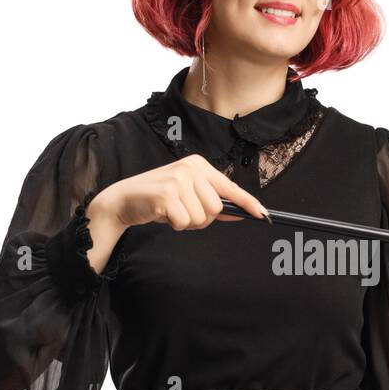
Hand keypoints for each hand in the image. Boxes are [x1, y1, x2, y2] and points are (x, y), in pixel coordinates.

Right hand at [89, 154, 267, 230]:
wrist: (124, 199)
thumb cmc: (160, 199)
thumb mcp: (188, 195)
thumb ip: (213, 202)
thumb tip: (241, 212)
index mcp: (199, 165)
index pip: (230, 187)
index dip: (248, 203)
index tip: (264, 216)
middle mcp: (191, 168)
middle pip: (216, 208)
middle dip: (202, 218)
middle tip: (182, 211)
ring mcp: (178, 179)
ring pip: (201, 217)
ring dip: (187, 222)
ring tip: (171, 211)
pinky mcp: (166, 194)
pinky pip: (184, 222)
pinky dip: (174, 224)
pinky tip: (162, 213)